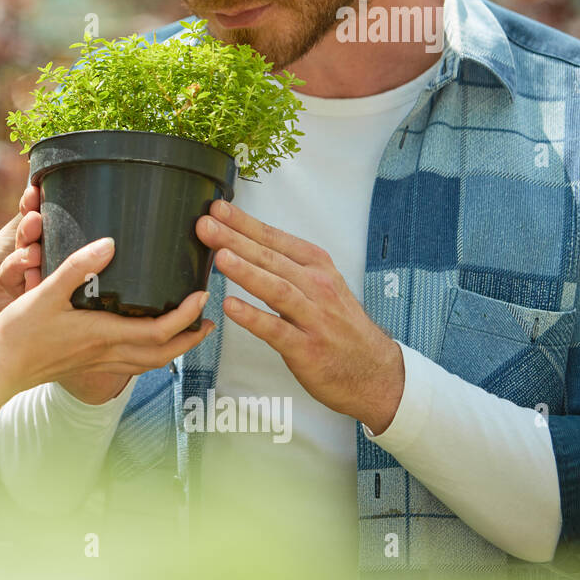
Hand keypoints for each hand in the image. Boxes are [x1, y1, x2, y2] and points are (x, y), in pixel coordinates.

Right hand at [0, 235, 214, 403]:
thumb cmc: (17, 334)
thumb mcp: (45, 292)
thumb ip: (77, 267)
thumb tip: (109, 243)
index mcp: (102, 334)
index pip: (159, 331)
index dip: (186, 315)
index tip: (202, 296)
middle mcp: (105, 353)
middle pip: (163, 354)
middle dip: (190, 338)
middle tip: (208, 321)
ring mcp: (96, 363)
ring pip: (148, 363)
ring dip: (174, 350)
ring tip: (187, 333)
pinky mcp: (85, 366)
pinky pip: (129, 364)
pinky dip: (148, 355)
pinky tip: (142, 342)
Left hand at [196, 199, 404, 432]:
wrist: (373, 370)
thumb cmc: (339, 324)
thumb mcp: (321, 285)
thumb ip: (285, 266)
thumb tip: (242, 244)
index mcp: (317, 266)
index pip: (275, 239)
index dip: (245, 223)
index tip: (218, 208)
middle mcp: (317, 287)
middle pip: (271, 259)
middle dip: (236, 240)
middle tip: (206, 225)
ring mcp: (313, 318)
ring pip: (277, 290)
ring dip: (247, 272)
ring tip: (220, 257)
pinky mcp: (307, 348)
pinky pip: (276, 330)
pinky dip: (253, 317)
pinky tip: (230, 307)